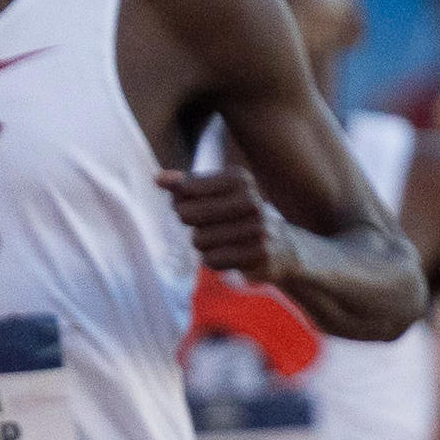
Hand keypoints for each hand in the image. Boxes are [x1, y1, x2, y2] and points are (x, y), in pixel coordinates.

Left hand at [159, 165, 286, 285]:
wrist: (281, 246)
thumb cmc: (235, 215)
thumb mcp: (214, 193)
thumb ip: (185, 185)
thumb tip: (158, 178)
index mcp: (239, 179)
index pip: (186, 188)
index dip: (179, 199)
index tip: (186, 201)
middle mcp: (251, 200)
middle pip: (187, 214)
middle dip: (188, 222)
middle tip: (203, 223)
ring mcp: (257, 228)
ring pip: (198, 240)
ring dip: (203, 243)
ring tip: (220, 239)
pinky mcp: (258, 254)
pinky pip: (212, 260)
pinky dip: (214, 259)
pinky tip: (228, 253)